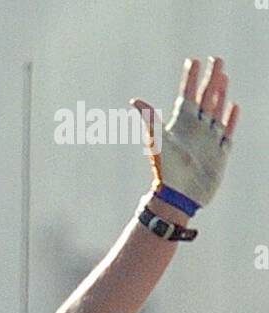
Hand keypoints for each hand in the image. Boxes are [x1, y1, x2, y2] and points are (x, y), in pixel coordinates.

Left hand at [130, 56, 238, 209]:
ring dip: (221, 93)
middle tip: (217, 59)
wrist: (178, 197)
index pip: (188, 94)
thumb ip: (150, 118)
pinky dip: (231, 119)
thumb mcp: (157, 140)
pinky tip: (233, 106)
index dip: (191, 77)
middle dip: (211, 78)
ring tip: (224, 76)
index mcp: (181, 123)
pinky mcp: (220, 152)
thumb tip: (135, 101)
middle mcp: (196, 128)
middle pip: (206, 97)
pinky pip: (227, 131)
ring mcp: (209, 139)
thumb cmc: (165, 170)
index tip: (194, 60)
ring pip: (217, 110)